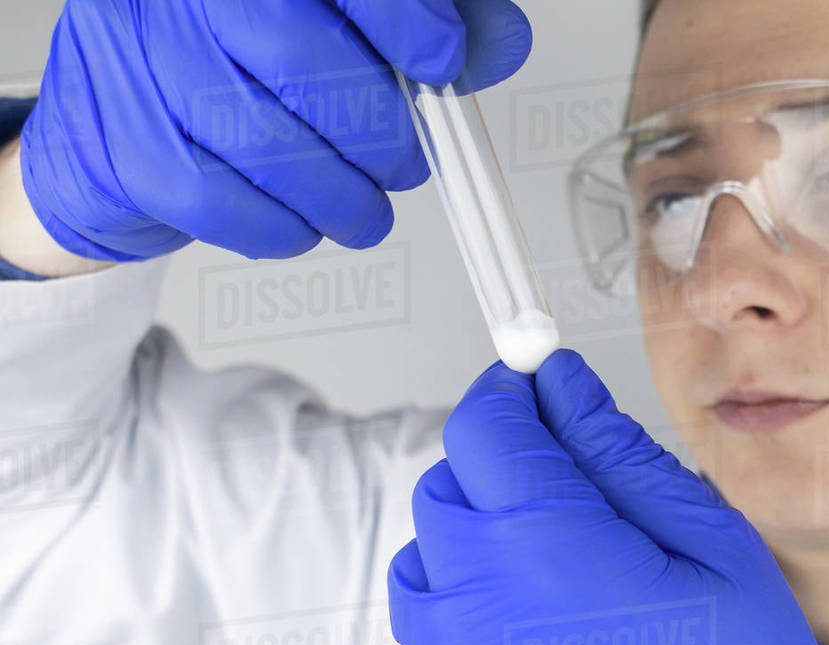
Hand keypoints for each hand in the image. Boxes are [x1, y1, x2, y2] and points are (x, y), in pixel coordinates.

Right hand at [20, 0, 530, 260]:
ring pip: (270, 145)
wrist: (116, 128)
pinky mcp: (128, 148)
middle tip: (406, 166)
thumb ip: (413, 28)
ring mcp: (140, 65)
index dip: (402, 19)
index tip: (444, 63)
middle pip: (304, 63)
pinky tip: (305, 223)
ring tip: (365, 209)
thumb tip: (501, 44)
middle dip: (381, 133)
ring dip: (344, 198)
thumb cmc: (235, 69)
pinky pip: (227, 204)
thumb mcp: (332, 28)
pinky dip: (286, 228)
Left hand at [386, 350, 828, 644]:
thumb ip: (622, 457)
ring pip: (427, 565)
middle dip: (500, 473)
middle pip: (447, 488)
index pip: (486, 424)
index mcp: (548, 550)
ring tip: (560, 594)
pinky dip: (464, 628)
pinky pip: (421, 643)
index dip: (512, 392)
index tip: (534, 387)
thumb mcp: (714, 554)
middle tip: (570, 506)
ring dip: (479, 552)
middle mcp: (474, 612)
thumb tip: (565, 390)